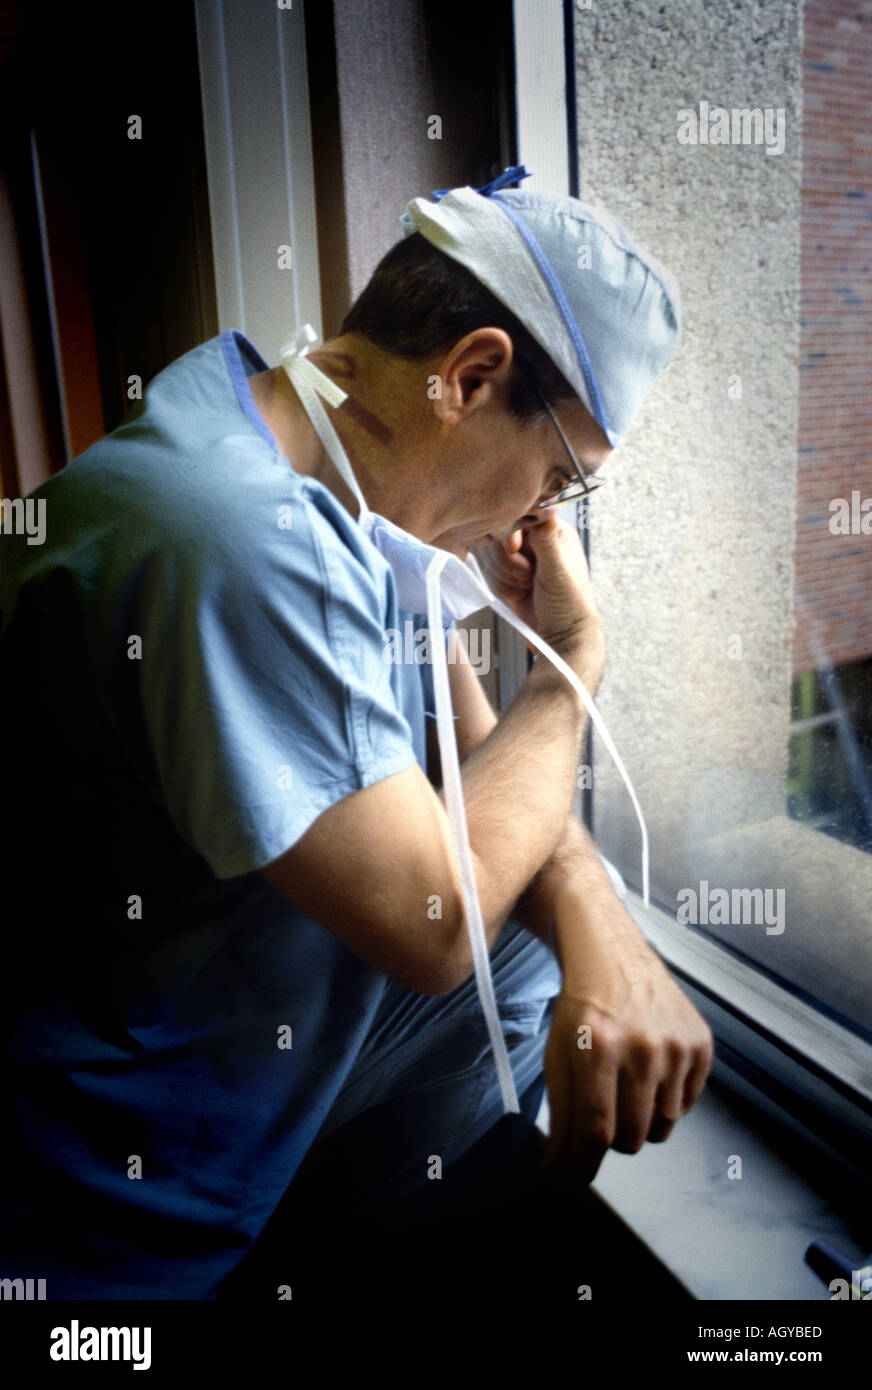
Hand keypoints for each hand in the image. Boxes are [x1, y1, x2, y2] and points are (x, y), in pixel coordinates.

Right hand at [474, 514, 603, 681]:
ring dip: (503, 576)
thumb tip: (545, 506)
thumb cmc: (569, 603)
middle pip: (498, 535)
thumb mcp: (558, 569)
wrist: (560, 637)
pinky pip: (488, 572)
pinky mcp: (508, 574)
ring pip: (490, 555)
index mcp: (552, 531)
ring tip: (526, 588)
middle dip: (507, 561)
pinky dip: (499, 586)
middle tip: (528, 577)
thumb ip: (546, 538)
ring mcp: (520, 558)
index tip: (514, 549)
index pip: (518, 514)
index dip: (510, 532)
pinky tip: (517, 595)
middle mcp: (535, 540)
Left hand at [539, 895, 713, 1188]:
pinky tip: (649, 1067)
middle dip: (610, 1138)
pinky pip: (686, 1106)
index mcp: (599, 1047)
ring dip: (640, 1119)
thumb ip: (560, 1116)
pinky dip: (666, 1100)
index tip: (568, 1182)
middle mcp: (644, 1046)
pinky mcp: (701, 1044)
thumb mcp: (558, 1056)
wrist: (613, 955)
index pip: (594, 1130)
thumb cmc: (580, 1010)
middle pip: (631, 1139)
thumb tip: (560, 1175)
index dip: (580, 1166)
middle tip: (599, 1111)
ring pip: (661, 1128)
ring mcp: (678, 1045)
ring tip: (624, 1081)